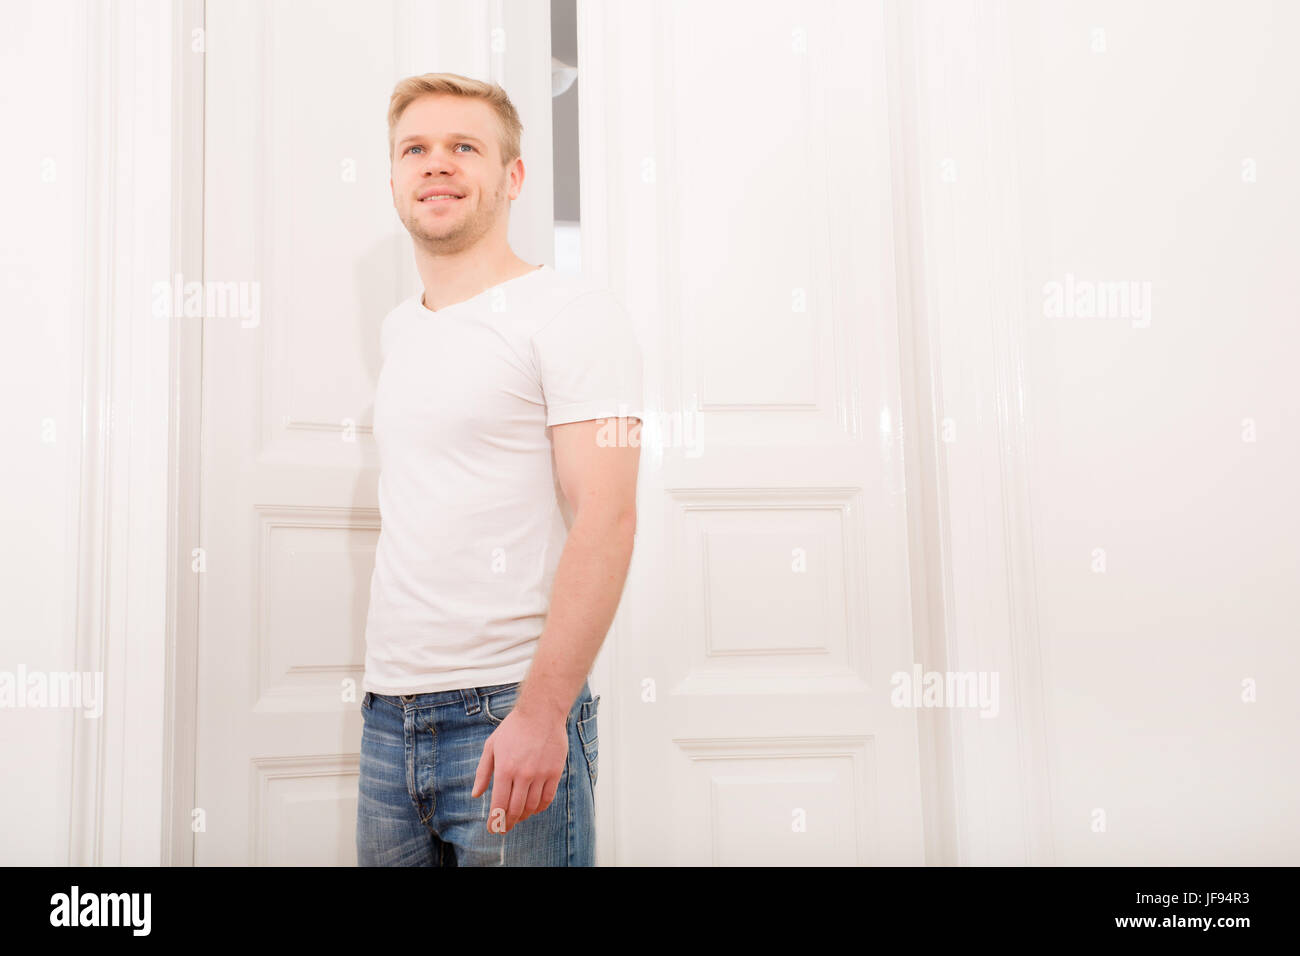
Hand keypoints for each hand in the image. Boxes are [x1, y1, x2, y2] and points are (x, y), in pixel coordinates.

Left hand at [471, 705, 568, 833]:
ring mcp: (540, 775)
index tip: (492, 829)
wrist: (542, 712)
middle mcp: (523, 775)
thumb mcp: (491, 746)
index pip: (499, 805)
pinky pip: (547, 798)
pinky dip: (540, 808)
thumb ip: (483, 772)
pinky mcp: (554, 772)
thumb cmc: (514, 728)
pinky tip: (534, 808)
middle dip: (507, 823)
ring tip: (518, 818)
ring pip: (532, 807)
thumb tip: (476, 795)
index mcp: (504, 769)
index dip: (495, 821)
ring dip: (523, 816)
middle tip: (504, 828)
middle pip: (515, 810)